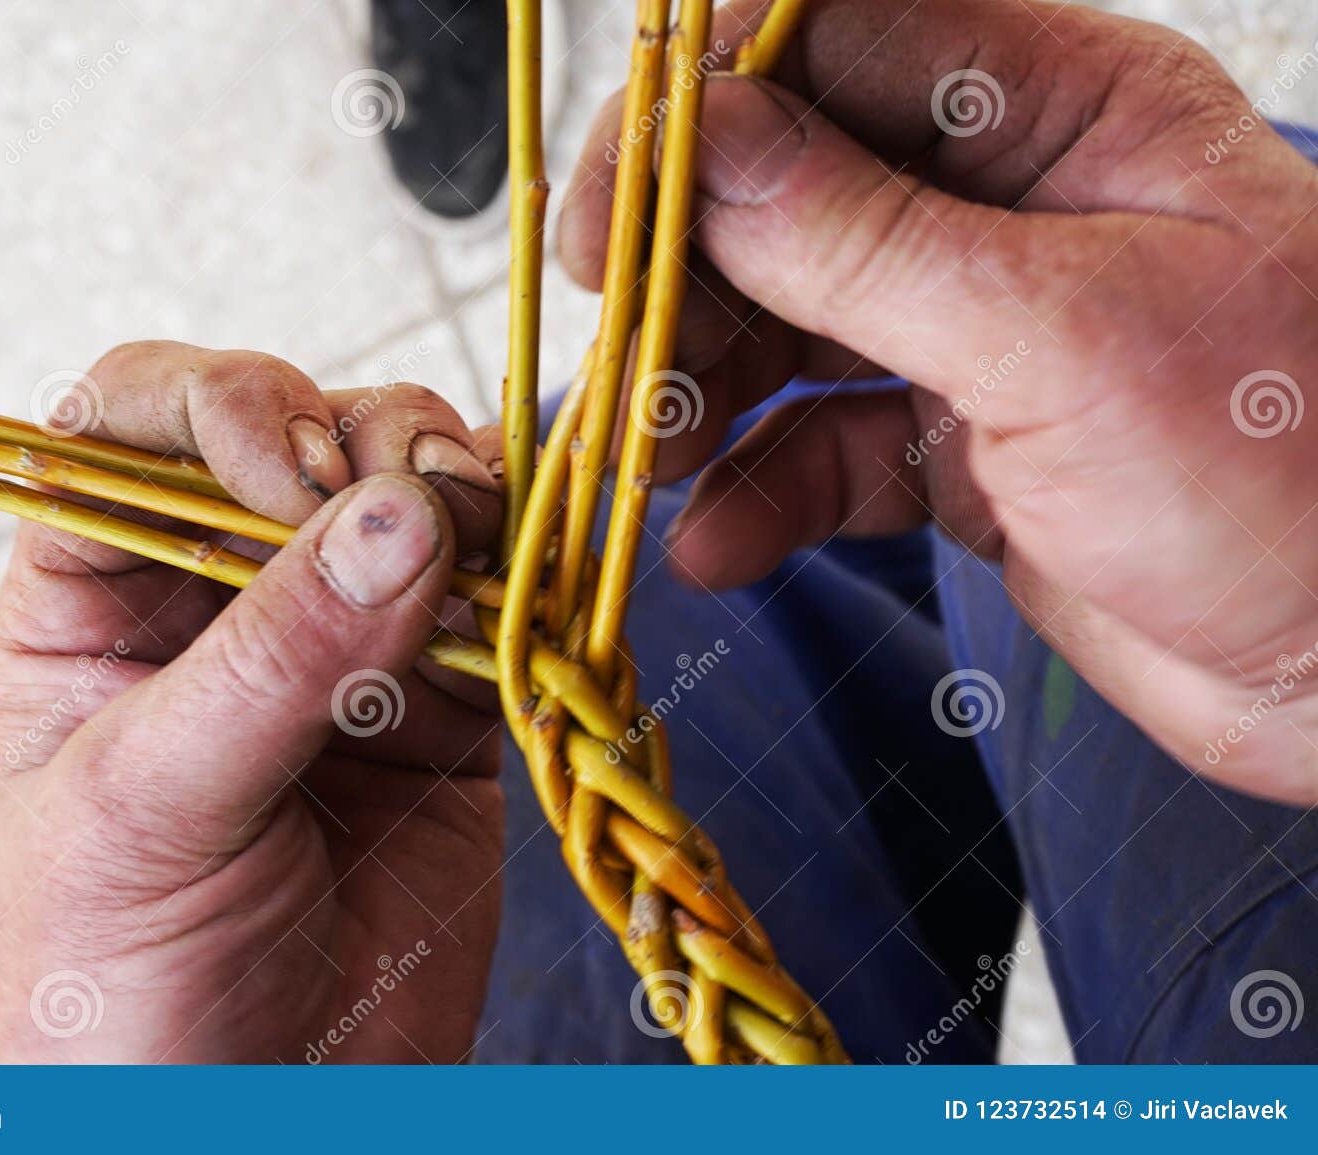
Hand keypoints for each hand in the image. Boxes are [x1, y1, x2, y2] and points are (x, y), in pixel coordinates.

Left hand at [0, 342, 505, 1061]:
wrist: (251, 1125)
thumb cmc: (126, 986)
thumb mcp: (152, 810)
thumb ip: (273, 660)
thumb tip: (398, 514)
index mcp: (95, 603)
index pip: (135, 428)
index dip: (218, 409)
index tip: (294, 473)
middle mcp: (221, 599)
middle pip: (299, 436)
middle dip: (363, 444)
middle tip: (419, 505)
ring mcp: (345, 645)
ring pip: (414, 494)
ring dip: (461, 490)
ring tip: (479, 544)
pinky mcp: (451, 707)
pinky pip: (506, 598)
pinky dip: (535, 575)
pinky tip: (536, 593)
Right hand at [560, 0, 1317, 804]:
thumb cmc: (1292, 475)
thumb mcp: (1060, 338)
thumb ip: (864, 242)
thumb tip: (703, 143)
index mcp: (1056, 110)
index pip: (830, 46)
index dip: (701, 116)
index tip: (621, 226)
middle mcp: (1003, 204)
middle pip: (782, 195)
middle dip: (690, 286)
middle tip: (628, 379)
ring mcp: (974, 329)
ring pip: (785, 325)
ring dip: (702, 396)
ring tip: (652, 474)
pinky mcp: (960, 444)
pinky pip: (824, 445)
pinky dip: (759, 491)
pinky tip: (718, 542)